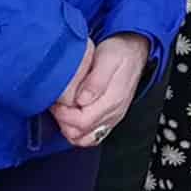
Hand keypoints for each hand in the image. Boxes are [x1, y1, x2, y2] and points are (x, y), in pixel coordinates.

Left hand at [51, 33, 147, 147]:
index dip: (64, 115)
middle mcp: (113, 113)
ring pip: (85, 139)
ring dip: (69, 129)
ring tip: (63, 111)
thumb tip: (82, 100)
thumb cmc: (120, 52)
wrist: (134, 51)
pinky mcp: (109, 119)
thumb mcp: (107, 58)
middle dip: (63, 122)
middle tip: (57, 104)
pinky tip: (72, 117)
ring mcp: (112, 118)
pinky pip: (91, 136)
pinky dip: (78, 131)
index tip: (56, 102)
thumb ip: (95, 81)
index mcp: (113, 100)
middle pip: (81, 134)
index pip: (82, 122)